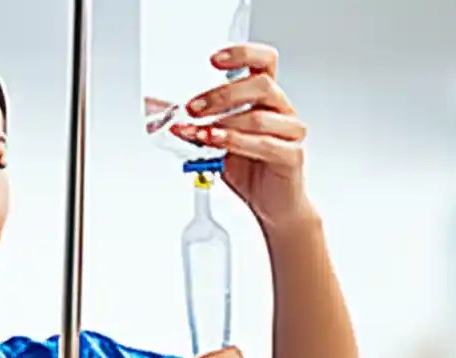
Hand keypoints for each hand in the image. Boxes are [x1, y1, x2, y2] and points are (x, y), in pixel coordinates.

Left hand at [172, 43, 316, 227]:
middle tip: (194, 107)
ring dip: (223, 123)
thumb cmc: (250, 170)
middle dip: (222, 95)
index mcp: (266, 99)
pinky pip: (264, 144)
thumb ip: (197, 126)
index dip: (242, 55)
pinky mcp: (291, 156)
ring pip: (259, 116)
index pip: (264, 62)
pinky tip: (216, 143)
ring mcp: (290, 132)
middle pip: (260, 85)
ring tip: (199, 132)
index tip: (214, 60)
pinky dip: (235, 142)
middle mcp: (282, 110)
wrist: (273, 206)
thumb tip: (164, 115)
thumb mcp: (216, 144)